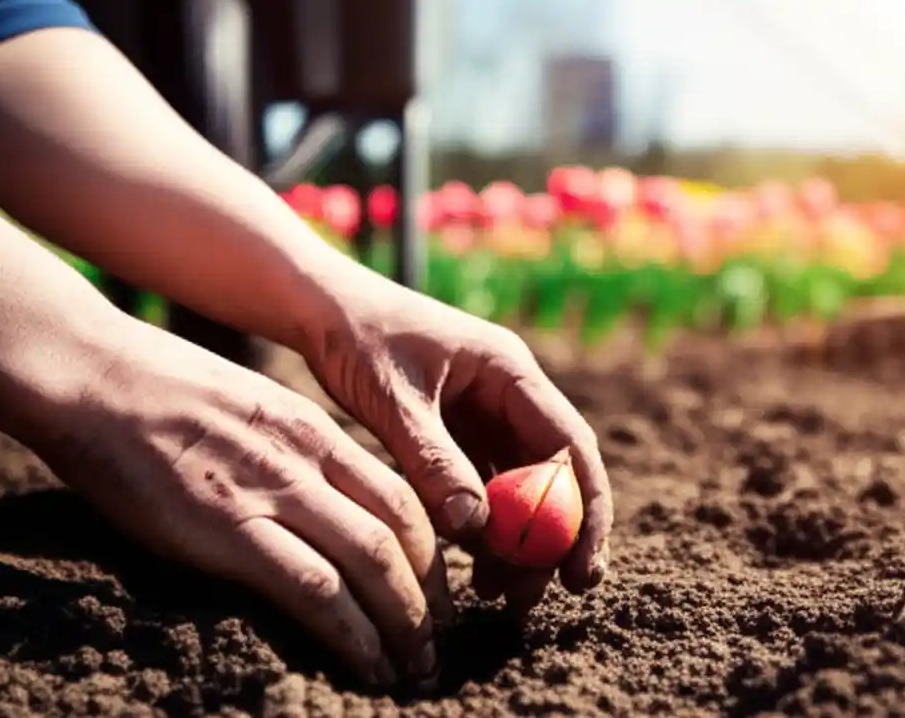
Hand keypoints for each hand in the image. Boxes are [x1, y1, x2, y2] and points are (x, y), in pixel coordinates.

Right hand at [29, 320, 450, 690]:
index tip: (431, 591)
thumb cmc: (150, 390)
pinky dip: (353, 634)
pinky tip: (367, 664)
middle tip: (435, 642)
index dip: (428, 552)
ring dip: (404, 624)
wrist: (89, 371)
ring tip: (414, 668)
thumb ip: (282, 448)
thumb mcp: (244, 405)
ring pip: (373, 563)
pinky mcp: (229, 529)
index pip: (400, 495)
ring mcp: (272, 492)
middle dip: (428, 596)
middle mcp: (307, 459)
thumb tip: (303, 495)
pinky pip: (315, 589)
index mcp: (312, 429)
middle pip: (401, 533)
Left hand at [298, 272, 613, 616]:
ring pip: (521, 487)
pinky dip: (484, 527)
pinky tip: (471, 564)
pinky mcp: (460, 432)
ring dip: (518, 540)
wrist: (320, 308)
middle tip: (540, 595)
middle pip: (555, 474)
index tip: (579, 566)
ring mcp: (487, 414)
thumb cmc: (356, 337)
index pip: (569, 446)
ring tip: (498, 593)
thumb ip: (434, 461)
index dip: (584, 510)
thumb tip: (476, 528)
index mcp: (510, 372)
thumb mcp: (394, 401)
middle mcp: (510, 394)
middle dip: (555, 537)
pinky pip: (487, 487)